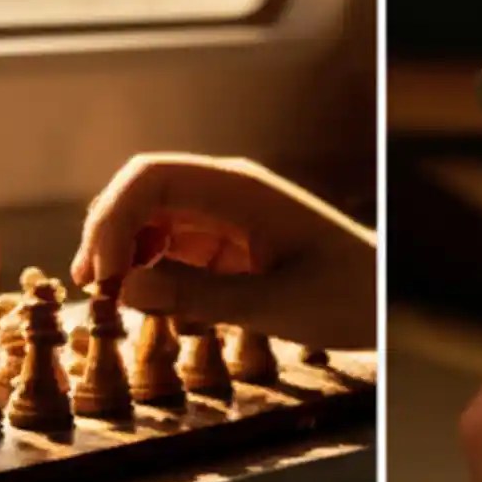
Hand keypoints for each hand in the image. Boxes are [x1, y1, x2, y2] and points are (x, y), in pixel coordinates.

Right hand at [71, 153, 375, 348]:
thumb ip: (200, 296)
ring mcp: (225, 217)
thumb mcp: (275, 305)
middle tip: (91, 289)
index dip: (113, 217)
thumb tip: (125, 288)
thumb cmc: (350, 296)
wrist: (390, 302)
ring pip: (151, 220)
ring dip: (123, 253)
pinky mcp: (227, 245)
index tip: (103, 272)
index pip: (152, 177)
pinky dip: (149, 269)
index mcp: (241, 189)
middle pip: (142, 193)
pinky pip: (171, 247)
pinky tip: (143, 300)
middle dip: (107, 233)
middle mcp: (227, 193)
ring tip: (109, 299)